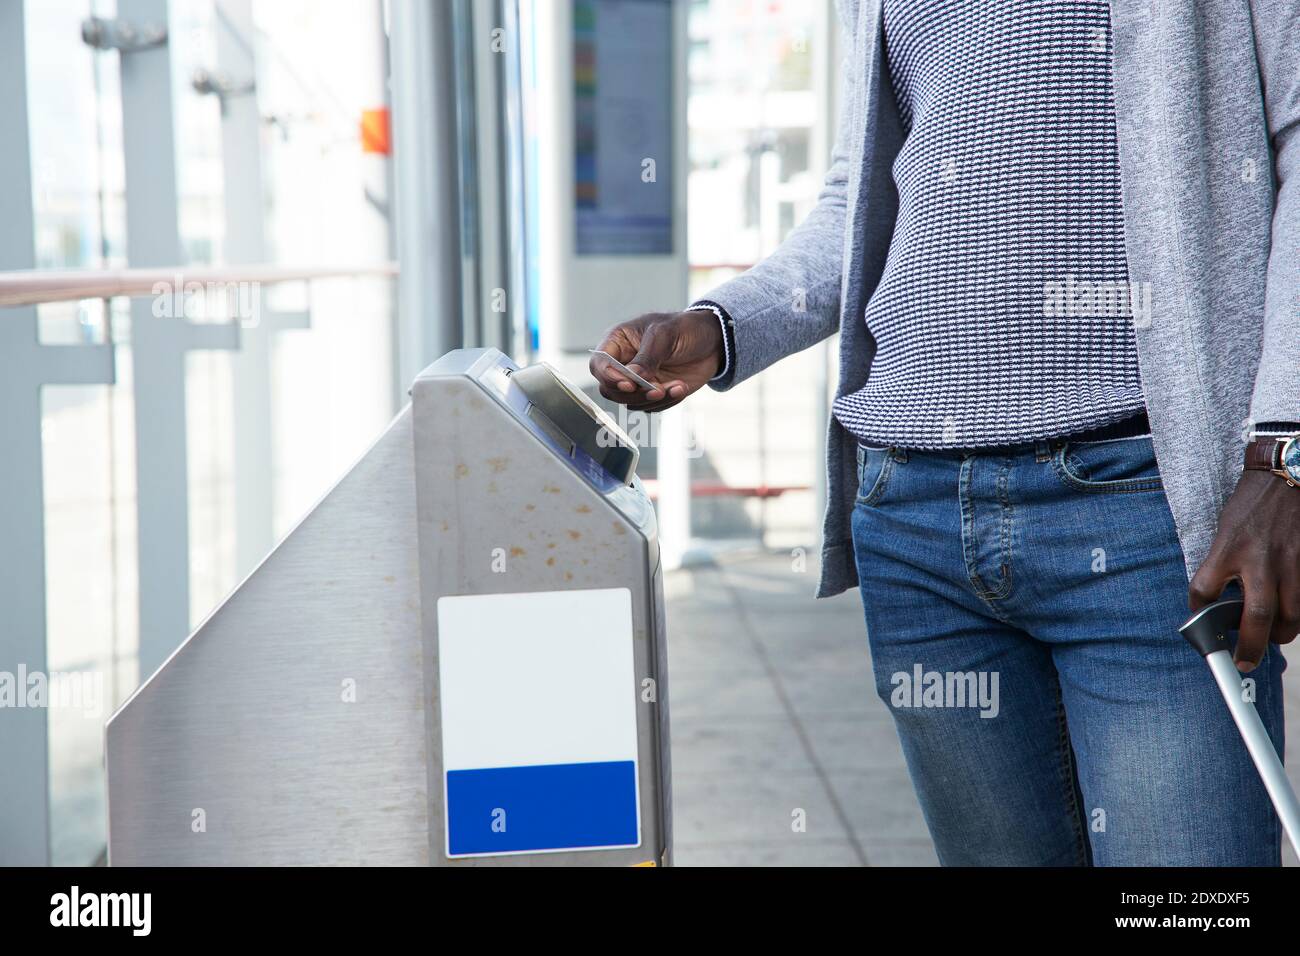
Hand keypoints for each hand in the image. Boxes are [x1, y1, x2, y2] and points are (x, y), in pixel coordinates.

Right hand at [588, 311, 724, 412]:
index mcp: (618, 342)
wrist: (713, 341)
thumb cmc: (685, 328)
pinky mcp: (653, 393)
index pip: (599, 365)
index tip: (629, 384)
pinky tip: (680, 388)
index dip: (609, 377)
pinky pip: (651, 407)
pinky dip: (666, 402)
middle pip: (610, 389)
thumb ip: (647, 357)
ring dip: (654, 400)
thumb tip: (632, 378)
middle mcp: (624, 363)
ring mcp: (638, 380)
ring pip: (630, 402)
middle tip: (658, 389)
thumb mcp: (664, 335)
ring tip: (677, 386)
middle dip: (634, 394)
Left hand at [1189, 470, 1299, 670]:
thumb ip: (1222, 562)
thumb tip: (1218, 598)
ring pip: (1291, 617)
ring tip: (1271, 640)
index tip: (1200, 625)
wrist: (1286, 477)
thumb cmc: (1251, 505)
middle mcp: (1260, 560)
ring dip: (1281, 636)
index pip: (1204, 590)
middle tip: (1244, 663)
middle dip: (1251, 647)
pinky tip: (1289, 618)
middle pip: (1257, 617)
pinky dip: (1297, 615)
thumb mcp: (1225, 529)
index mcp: (1228, 548)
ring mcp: (1291, 563)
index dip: (1198, 612)